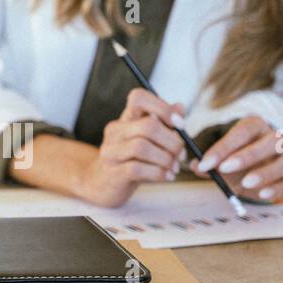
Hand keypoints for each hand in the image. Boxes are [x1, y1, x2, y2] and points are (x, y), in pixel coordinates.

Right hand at [78, 89, 184, 206]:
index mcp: (126, 119)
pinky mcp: (112, 172)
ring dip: (166, 159)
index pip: (138, 98)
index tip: (179, 124)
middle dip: (172, 142)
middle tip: (181, 154)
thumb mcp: (148, 140)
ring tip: (174, 168)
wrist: (101, 184)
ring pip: (142, 147)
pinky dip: (158, 174)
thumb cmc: (130, 160)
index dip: (163, 107)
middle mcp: (116, 131)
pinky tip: (167, 177)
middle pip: (148, 126)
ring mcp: (111, 151)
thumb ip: (164, 124)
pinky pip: (137, 169)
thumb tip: (180, 107)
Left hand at [191, 116, 282, 203]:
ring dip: (264, 174)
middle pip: (270, 142)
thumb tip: (195, 166)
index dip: (224, 147)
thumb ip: (209, 160)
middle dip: (247, 156)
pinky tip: (263, 194)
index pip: (243, 131)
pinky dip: (277, 190)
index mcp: (255, 126)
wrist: (252, 166)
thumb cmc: (234, 156)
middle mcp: (274, 139)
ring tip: (245, 183)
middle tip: (224, 168)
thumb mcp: (220, 155)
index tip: (206, 163)